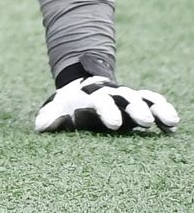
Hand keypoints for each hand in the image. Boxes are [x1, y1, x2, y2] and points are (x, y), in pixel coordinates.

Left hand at [36, 76, 178, 134]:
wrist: (84, 86)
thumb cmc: (71, 103)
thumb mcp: (60, 106)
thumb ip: (51, 116)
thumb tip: (39, 126)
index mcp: (93, 96)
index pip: (100, 102)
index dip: (107, 111)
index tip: (114, 124)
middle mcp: (114, 94)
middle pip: (126, 98)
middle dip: (136, 109)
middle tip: (145, 121)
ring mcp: (129, 97)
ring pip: (146, 99)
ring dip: (158, 109)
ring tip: (171, 122)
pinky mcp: (140, 101)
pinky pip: (155, 103)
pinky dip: (164, 111)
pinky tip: (172, 127)